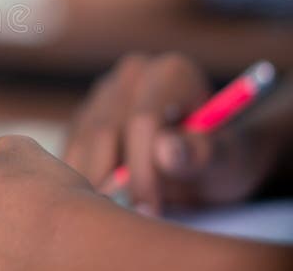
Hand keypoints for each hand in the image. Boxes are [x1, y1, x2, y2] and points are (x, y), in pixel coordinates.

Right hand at [63, 53, 275, 214]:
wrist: (205, 162)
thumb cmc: (219, 160)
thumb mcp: (225, 162)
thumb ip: (199, 153)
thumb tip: (166, 150)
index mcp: (171, 73)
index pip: (143, 121)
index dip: (143, 170)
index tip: (150, 211)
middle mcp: (133, 74)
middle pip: (105, 132)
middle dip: (114, 182)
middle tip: (126, 221)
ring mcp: (104, 94)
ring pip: (82, 143)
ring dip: (93, 184)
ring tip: (114, 216)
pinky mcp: (83, 118)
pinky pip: (70, 151)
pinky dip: (79, 181)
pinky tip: (101, 203)